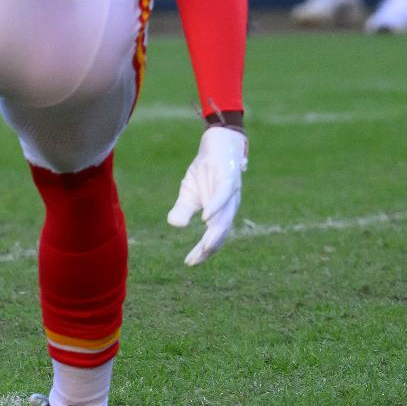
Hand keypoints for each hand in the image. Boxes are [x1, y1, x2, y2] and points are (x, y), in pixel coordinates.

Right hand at [167, 125, 248, 266]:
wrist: (218, 143)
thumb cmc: (206, 170)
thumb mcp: (189, 191)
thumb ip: (183, 209)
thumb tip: (175, 225)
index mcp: (220, 213)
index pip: (213, 237)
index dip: (203, 251)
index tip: (190, 263)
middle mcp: (229, 207)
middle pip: (221, 233)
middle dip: (208, 248)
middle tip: (195, 260)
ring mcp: (231, 194)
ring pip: (224, 218)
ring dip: (215, 234)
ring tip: (205, 247)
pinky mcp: (229, 179)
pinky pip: (223, 196)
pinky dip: (215, 208)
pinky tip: (206, 217)